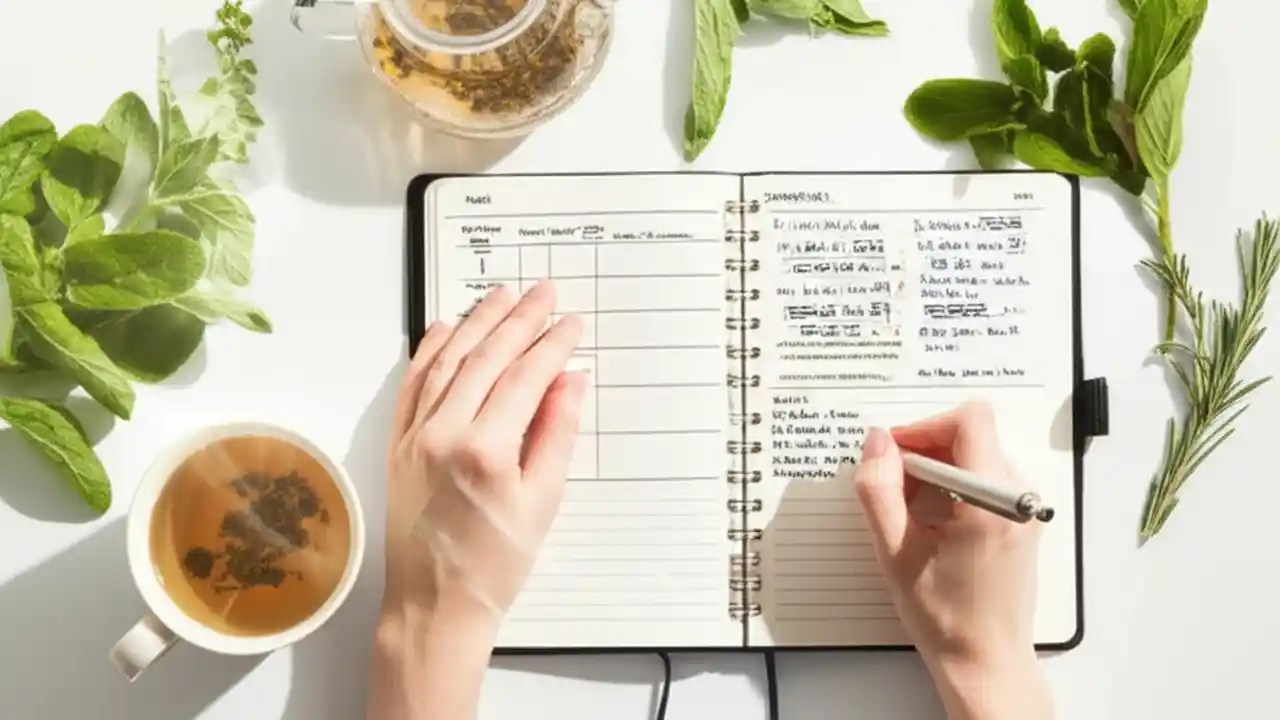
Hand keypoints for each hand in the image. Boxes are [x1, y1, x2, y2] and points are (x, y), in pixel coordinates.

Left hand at [368, 282, 585, 719]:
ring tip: (502, 296)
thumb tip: (568, 381)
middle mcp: (443, 434)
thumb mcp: (543, 502)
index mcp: (485, 450)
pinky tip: (446, 328)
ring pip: (447, 361)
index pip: (525, 377)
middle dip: (518, 319)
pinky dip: (430, 351)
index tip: (571, 323)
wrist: (435, 606)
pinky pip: (413, 383)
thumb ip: (556, 433)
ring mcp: (414, 437)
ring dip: (477, 323)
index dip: (551, 344)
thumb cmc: (492, 566)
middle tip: (542, 293)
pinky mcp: (397, 445)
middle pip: (486, 358)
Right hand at [852, 402, 1052, 719]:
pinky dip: (954, 487)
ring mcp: (1026, 510)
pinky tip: (931, 521)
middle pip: (973, 436)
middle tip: (892, 485)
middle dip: (926, 449)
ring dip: (938, 470)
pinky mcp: (1023, 522)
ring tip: (910, 510)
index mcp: (992, 500)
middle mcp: (1019, 498)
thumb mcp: (895, 552)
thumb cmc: (943, 617)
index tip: (894, 452)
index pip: (970, 421)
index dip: (925, 426)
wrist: (985, 662)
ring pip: (978, 456)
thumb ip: (879, 490)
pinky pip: (987, 481)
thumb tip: (876, 442)